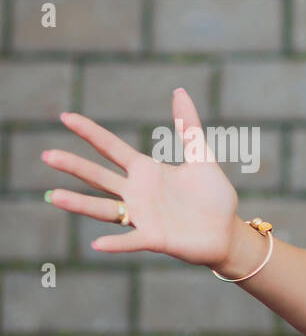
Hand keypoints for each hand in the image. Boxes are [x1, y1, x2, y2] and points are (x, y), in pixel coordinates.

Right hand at [42, 88, 240, 266]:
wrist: (227, 233)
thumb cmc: (213, 196)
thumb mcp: (202, 158)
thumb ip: (189, 128)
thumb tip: (180, 91)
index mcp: (146, 171)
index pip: (111, 148)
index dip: (90, 132)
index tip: (65, 117)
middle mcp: (137, 193)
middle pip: (99, 177)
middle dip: (75, 166)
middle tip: (47, 155)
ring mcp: (143, 217)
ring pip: (105, 209)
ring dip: (81, 204)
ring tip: (55, 196)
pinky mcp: (155, 239)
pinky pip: (131, 240)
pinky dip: (116, 243)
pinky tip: (98, 244)